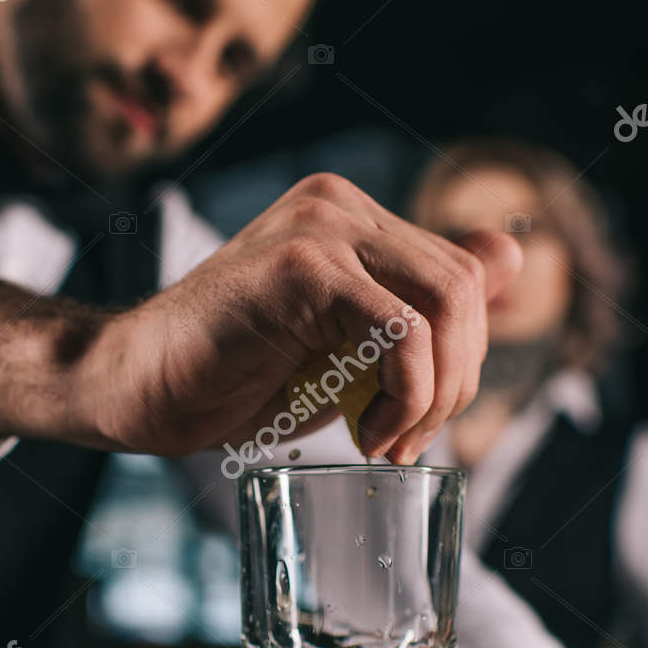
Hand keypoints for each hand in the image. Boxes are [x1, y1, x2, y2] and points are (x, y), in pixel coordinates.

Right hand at [0, 173, 517, 459]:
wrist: (132, 386)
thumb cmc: (228, 375)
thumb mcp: (343, 346)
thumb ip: (422, 301)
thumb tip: (515, 255)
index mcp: (350, 217)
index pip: (464, 277)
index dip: (462, 362)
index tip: (414, 427)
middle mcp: (338, 205)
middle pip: (467, 288)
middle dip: (459, 381)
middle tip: (405, 442)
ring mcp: (318, 228)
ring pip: (446, 304)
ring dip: (435, 394)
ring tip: (387, 440)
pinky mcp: (300, 268)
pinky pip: (402, 330)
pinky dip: (406, 395)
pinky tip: (369, 432)